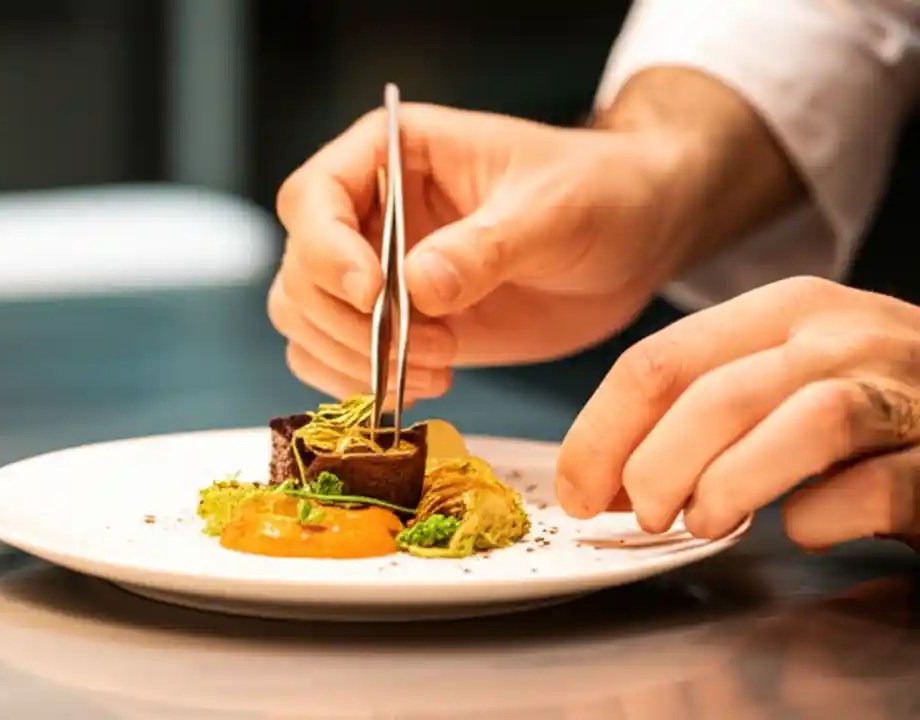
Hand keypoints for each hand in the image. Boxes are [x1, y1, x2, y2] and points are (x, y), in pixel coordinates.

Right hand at [268, 69, 801, 402]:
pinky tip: (419, 388)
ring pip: (305, 320)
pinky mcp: (395, 324)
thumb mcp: (554, 208)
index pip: (314, 197)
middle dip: (348, 321)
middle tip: (423, 344)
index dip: (326, 250)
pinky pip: (335, 359)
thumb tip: (416, 288)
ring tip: (435, 369)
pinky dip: (358, 383)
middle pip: (301, 270)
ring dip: (353, 359)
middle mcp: (368, 212)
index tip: (374, 293)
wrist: (636, 238)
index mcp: (391, 153)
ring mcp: (377, 271)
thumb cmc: (600, 191)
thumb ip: (485, 245)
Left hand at [557, 275, 919, 551]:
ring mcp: (905, 392)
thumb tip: (606, 475)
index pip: (659, 362)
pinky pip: (875, 487)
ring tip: (704, 523)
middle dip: (653, 467)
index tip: (576, 491)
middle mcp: (846, 337)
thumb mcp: (784, 377)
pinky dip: (824, 516)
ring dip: (730, 485)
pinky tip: (804, 527)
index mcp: (786, 311)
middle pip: (715, 394)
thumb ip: (703, 409)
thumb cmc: (875, 406)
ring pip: (801, 423)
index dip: (600, 435)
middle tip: (641, 515)